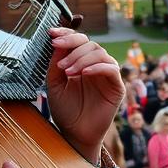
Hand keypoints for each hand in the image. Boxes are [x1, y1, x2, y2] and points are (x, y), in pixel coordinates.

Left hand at [46, 27, 124, 155]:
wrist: (75, 134)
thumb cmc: (65, 111)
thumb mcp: (54, 84)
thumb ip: (55, 64)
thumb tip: (57, 42)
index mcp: (80, 63)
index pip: (78, 41)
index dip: (66, 33)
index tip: (51, 33)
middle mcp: (95, 66)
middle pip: (90, 43)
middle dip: (72, 48)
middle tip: (59, 62)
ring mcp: (106, 75)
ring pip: (100, 53)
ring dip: (81, 58)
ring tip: (68, 72)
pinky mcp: (116, 86)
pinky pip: (111, 69)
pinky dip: (97, 67)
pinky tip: (83, 74)